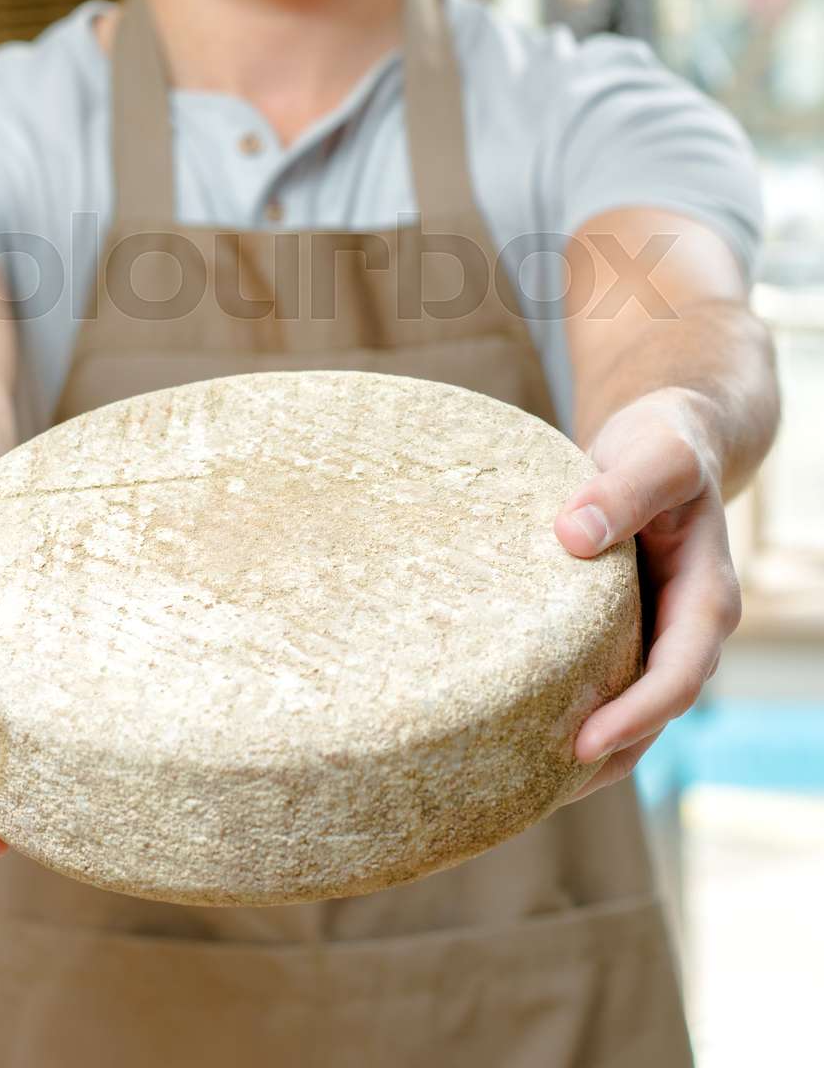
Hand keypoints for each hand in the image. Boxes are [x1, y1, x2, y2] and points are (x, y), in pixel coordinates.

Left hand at [551, 387, 741, 802]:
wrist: (665, 439)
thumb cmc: (663, 443)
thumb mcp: (654, 455)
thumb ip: (621, 491)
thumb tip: (571, 537)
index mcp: (706, 597)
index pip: (678, 676)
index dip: (636, 715)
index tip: (584, 743)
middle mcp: (686, 628)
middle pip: (655, 712)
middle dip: (608, 755)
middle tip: (538, 787)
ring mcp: (657, 633)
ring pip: (632, 711)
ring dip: (592, 752)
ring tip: (523, 786)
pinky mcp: (625, 629)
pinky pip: (606, 682)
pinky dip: (573, 711)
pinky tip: (522, 735)